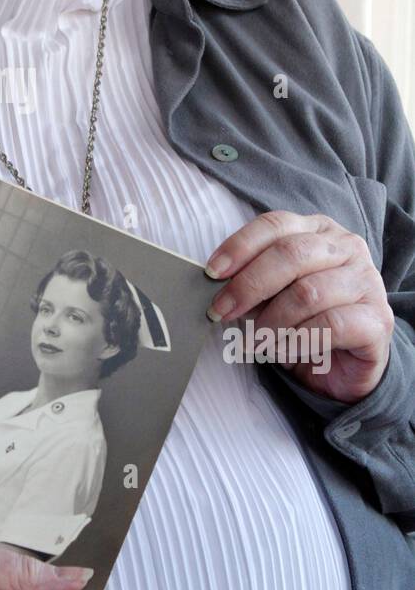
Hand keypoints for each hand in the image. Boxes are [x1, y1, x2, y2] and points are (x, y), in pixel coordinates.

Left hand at [205, 209, 395, 403]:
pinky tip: (282, 351)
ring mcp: (367, 282)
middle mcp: (347, 248)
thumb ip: (253, 280)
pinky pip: (330, 325)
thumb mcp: (273, 293)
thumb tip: (218, 284)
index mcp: (318, 230)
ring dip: (272, 321)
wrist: (345, 366)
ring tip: (256, 339)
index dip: (240, 246)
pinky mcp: (378, 319)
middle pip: (291, 254)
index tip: (212, 272)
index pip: (276, 224)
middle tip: (222, 312)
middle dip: (249, 285)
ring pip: (308, 292)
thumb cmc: (302, 320)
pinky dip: (296, 341)